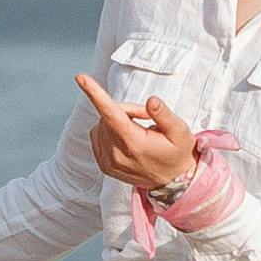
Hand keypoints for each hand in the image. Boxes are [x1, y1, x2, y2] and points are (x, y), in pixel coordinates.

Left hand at [78, 74, 204, 197]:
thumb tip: (151, 101)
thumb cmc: (177, 153)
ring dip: (116, 121)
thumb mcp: (180, 132)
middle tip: (145, 117)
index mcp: (134, 143)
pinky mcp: (104, 166)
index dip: (95, 94)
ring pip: (101, 125)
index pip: (111, 114)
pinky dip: (109, 131)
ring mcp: (108, 162)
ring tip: (138, 131)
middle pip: (109, 115)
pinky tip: (126, 139)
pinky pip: (97, 137)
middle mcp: (117, 154)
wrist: (174, 182)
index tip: (81, 78)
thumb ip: (164, 115)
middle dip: (125, 109)